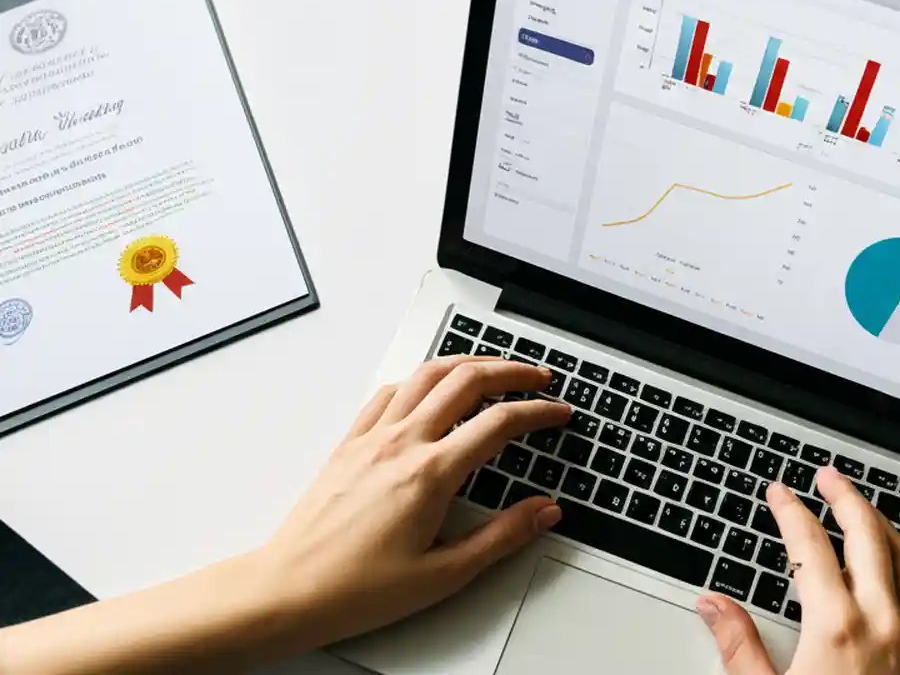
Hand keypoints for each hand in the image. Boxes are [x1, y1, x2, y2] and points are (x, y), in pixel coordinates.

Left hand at [252, 356, 570, 649]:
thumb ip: (502, 537)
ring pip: (426, 374)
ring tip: (493, 367)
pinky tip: (429, 385)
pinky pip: (389, 392)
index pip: (499, 424)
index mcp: (430, 475)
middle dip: (511, 372)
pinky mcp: (349, 444)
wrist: (289, 590)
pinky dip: (420, 378)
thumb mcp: (445, 574)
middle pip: (466, 381)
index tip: (558, 413)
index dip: (538, 412)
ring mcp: (372, 439)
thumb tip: (543, 512)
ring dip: (467, 362)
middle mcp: (401, 445)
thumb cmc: (356, 589)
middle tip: (538, 379)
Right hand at [697, 468, 899, 673]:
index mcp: (836, 627)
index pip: (809, 546)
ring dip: (887, 527)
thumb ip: (738, 646)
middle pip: (867, 537)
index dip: (791, 511)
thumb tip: (713, 606)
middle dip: (846, 498)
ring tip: (868, 507)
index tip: (779, 492)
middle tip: (827, 477)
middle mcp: (881, 625)